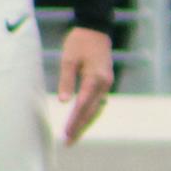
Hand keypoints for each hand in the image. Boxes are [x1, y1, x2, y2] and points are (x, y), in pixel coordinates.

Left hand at [55, 27, 113, 143]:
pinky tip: (82, 121)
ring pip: (97, 109)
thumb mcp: (68, 59)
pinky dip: (90, 114)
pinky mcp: (105, 82)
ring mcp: (107, 83)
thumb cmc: (79, 42)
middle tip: (68, 142)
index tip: (65, 134)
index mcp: (95, 78)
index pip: (83, 105)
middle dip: (80, 127)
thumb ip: (66, 80)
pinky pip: (98, 102)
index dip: (74, 121)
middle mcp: (104, 83)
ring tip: (74, 136)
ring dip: (86, 123)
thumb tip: (63, 102)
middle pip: (92, 111)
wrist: (95, 29)